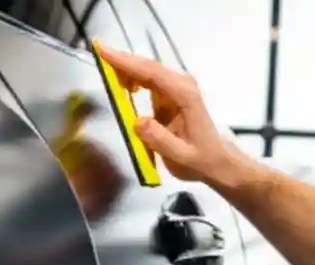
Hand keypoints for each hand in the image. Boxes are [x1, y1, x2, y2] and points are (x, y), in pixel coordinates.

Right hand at [93, 41, 252, 186]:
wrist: (216, 161)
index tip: (104, 52)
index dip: (126, 62)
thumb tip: (137, 121)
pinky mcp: (170, 94)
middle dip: (122, 60)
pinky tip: (123, 87)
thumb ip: (158, 139)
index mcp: (184, 96)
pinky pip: (148, 81)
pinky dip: (132, 80)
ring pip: (146, 71)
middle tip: (98, 55)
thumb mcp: (180, 156)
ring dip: (126, 70)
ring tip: (106, 74)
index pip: (151, 73)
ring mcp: (177, 88)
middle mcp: (182, 85)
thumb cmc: (200, 159)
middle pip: (148, 67)